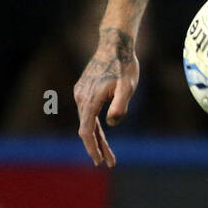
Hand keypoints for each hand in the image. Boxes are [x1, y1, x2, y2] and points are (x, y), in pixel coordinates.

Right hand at [74, 28, 138, 166]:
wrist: (115, 44)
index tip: (100, 161)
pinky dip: (93, 126)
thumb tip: (111, 123)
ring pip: (86, 122)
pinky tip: (100, 132)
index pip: (87, 131)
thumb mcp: (127, 86)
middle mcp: (81, 98)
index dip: (93, 148)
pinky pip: (87, 113)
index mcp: (90, 100)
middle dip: (97, 148)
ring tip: (107, 153)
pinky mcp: (84, 89)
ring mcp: (81, 93)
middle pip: (86, 129)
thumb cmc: (124, 65)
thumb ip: (120, 104)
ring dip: (96, 138)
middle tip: (108, 163)